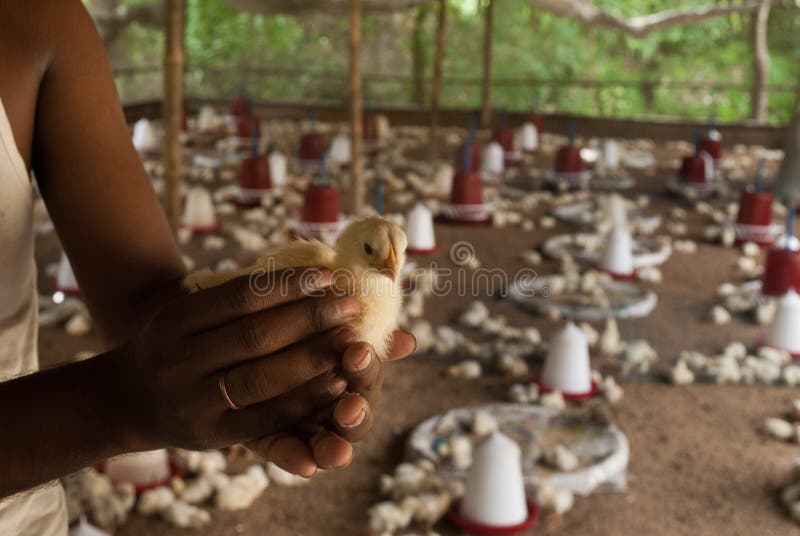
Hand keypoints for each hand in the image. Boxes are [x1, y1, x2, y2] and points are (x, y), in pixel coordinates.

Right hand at [106, 268, 360, 468]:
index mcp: (174, 321)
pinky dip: (305, 399)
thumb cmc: (172, 345)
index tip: (330, 275)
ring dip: (315, 358)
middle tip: (352, 305)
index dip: (290, 285)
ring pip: (263, 377)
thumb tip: (308, 274)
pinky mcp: (212, 434)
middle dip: (311, 318)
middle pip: (256, 335)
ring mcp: (193, 402)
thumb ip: (235, 297)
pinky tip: (337, 384)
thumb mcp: (186, 312)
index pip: (242, 296)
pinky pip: (267, 416)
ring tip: (353, 342)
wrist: (125, 401)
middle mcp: (178, 361)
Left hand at [248, 330, 415, 473]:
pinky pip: (284, 454)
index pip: (367, 378)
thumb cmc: (296, 326)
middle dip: (356, 413)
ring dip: (334, 445)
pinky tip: (305, 468)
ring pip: (326, 444)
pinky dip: (295, 460)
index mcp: (352, 378)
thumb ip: (361, 328)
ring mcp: (305, 428)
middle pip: (354, 418)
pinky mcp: (270, 440)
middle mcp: (334, 408)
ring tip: (338, 450)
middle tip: (351, 406)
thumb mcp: (324, 323)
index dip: (367, 369)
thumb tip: (408, 340)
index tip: (359, 352)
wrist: (235, 340)